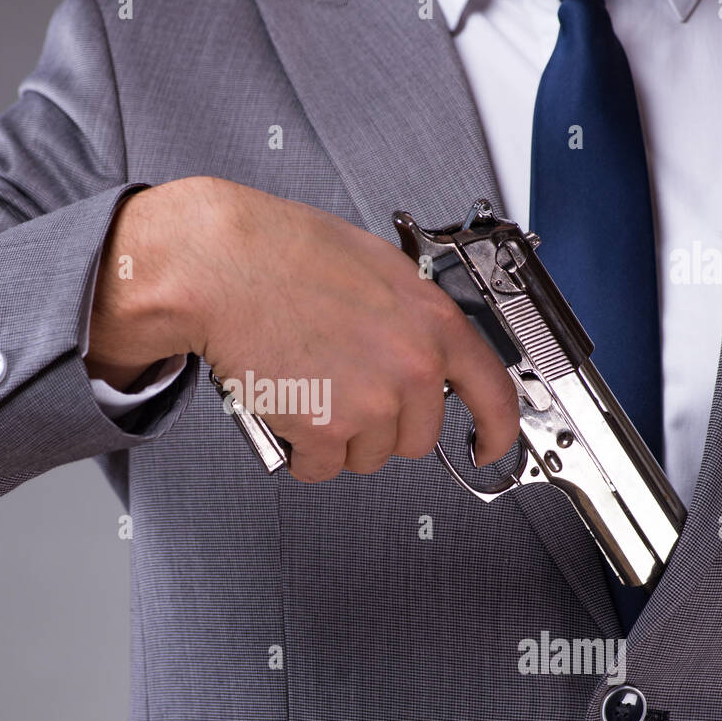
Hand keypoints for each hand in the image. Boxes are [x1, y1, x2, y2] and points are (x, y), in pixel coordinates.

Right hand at [84, 176, 517, 481]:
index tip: (490, 446)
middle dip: (383, 426)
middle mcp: (412, 366)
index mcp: (434, 322)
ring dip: (338, 438)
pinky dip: (301, 451)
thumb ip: (411, 317)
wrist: (224, 266)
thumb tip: (418, 345)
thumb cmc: (283, 253)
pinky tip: (287, 408)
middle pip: (418, 438)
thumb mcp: (377, 268)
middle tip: (344, 390)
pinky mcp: (326, 429)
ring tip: (308, 387)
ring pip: (368, 456)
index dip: (497, 431)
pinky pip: (321, 467)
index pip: (495, 393)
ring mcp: (372, 402)